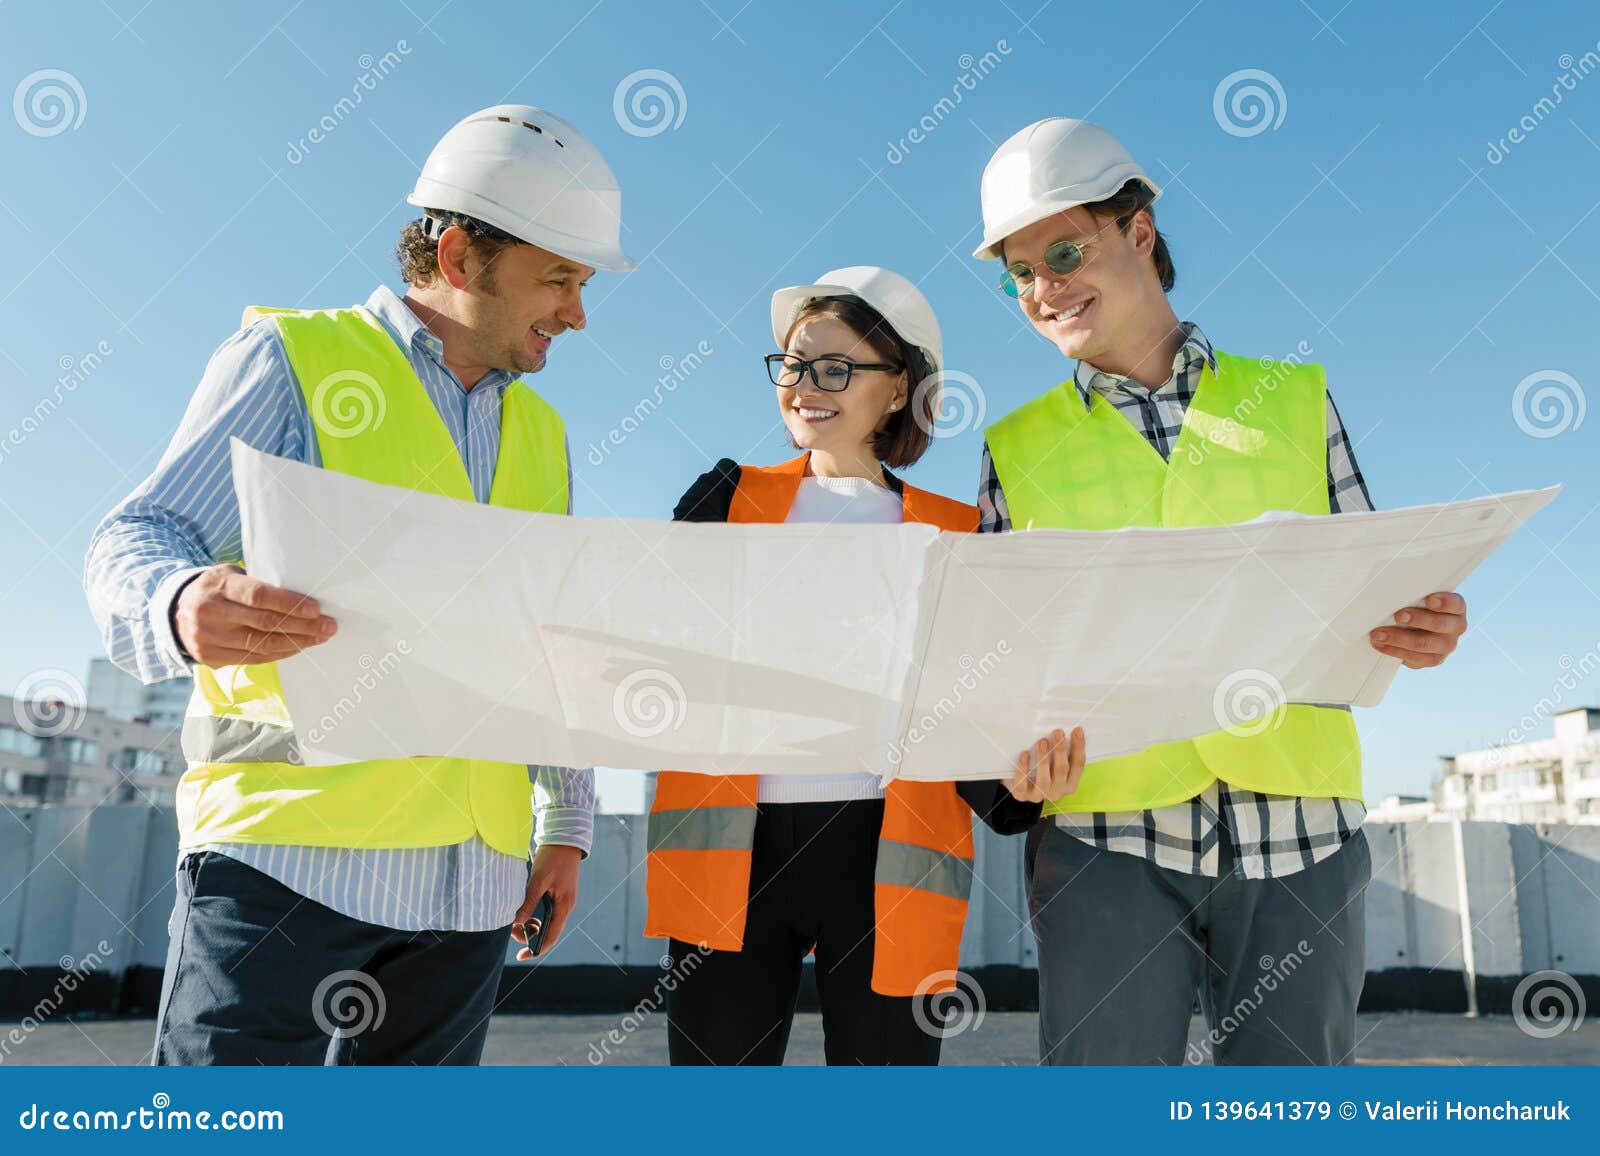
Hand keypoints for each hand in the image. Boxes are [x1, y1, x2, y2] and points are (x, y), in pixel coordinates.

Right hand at [172, 563, 336, 665]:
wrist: (175, 611)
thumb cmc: (216, 588)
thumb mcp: (230, 575)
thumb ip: (259, 584)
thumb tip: (302, 597)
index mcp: (219, 586)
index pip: (259, 596)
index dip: (290, 604)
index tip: (316, 609)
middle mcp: (211, 613)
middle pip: (265, 623)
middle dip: (302, 626)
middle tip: (328, 626)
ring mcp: (209, 638)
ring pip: (261, 645)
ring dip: (296, 643)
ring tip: (319, 637)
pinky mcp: (210, 657)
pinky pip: (253, 658)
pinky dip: (280, 653)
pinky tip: (298, 647)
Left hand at [512, 843, 581, 959]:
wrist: (566, 838)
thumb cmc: (553, 857)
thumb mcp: (538, 880)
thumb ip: (528, 901)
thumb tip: (517, 922)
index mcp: (564, 906)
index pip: (551, 937)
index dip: (536, 949)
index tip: (521, 956)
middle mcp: (566, 907)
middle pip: (548, 932)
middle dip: (529, 935)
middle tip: (512, 929)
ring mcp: (563, 901)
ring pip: (546, 923)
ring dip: (531, 925)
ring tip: (517, 919)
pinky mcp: (559, 894)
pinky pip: (546, 913)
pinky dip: (534, 915)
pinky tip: (525, 910)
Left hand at [1007, 726, 1086, 802]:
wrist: (1020, 786)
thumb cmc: (1040, 771)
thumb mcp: (1054, 764)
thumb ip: (1061, 753)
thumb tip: (1064, 733)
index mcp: (1069, 783)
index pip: (1078, 765)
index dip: (1079, 747)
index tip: (1077, 731)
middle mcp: (1057, 791)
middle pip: (1061, 770)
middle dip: (1060, 750)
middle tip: (1057, 733)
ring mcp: (1040, 795)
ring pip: (1044, 779)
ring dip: (1043, 759)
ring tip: (1041, 742)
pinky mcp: (1022, 795)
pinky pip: (1022, 784)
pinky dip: (1023, 768)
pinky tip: (1024, 755)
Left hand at [1369, 591, 1466, 669]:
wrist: (1416, 630)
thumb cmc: (1416, 607)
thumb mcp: (1418, 599)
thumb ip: (1413, 597)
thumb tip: (1392, 596)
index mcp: (1456, 608)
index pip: (1455, 604)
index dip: (1444, 602)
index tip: (1429, 600)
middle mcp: (1455, 627)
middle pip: (1440, 625)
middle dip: (1417, 620)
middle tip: (1398, 616)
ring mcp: (1447, 645)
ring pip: (1425, 644)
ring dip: (1399, 639)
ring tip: (1380, 634)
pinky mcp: (1434, 659)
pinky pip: (1416, 658)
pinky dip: (1395, 651)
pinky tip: (1382, 645)